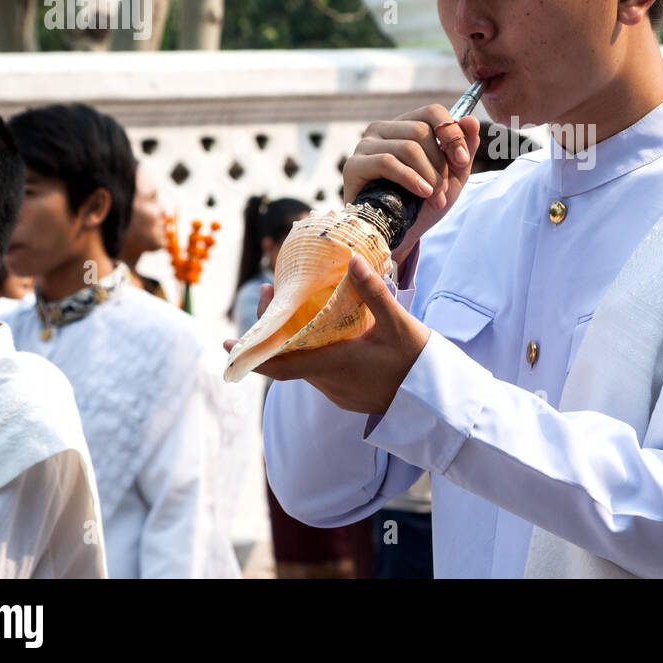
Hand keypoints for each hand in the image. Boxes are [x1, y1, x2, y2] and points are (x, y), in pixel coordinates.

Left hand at [222, 257, 429, 414]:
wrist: (437, 403)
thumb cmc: (418, 363)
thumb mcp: (398, 324)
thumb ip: (373, 292)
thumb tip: (351, 259)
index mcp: (335, 364)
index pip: (280, 365)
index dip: (250, 356)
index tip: (225, 344)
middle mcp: (329, 382)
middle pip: (288, 359)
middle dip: (274, 329)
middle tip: (271, 295)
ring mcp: (337, 393)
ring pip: (304, 366)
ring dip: (294, 341)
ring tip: (297, 308)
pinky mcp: (347, 396)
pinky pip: (319, 373)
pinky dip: (311, 353)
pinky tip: (324, 334)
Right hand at [342, 104, 480, 264]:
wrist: (400, 234)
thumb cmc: (424, 202)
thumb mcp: (452, 176)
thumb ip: (464, 149)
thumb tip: (471, 120)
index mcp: (407, 125)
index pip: (432, 112)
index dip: (451, 134)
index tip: (462, 161)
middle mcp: (384, 129)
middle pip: (421, 131)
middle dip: (439, 165)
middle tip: (444, 192)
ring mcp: (366, 145)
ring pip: (408, 147)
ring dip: (428, 177)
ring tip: (435, 199)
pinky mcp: (354, 165)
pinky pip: (387, 162)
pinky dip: (410, 178)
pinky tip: (421, 193)